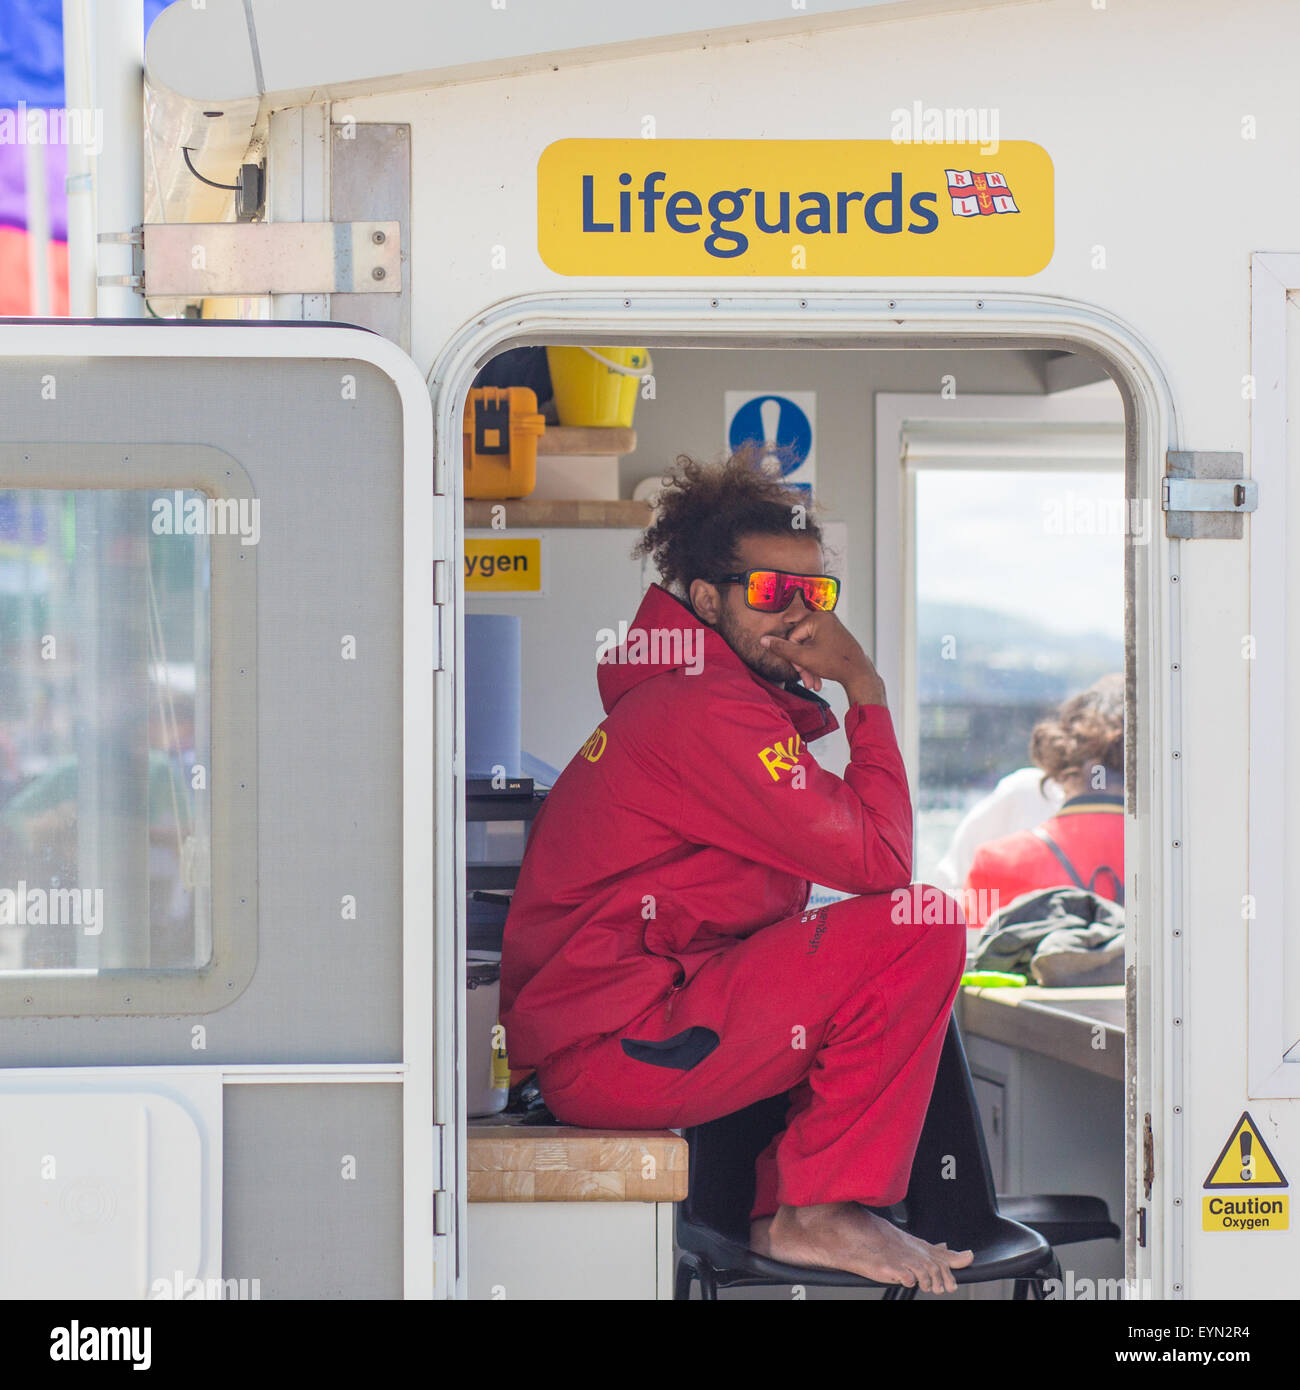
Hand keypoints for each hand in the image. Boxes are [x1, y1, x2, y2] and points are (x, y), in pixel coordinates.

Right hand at [760, 611, 886, 705]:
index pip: (793, 636)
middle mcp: (825, 618)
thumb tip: (764, 640)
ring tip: (813, 682)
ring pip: (810, 646)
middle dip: (801, 662)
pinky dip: (816, 661)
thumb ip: (781, 649)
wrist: (860, 674)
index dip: (793, 655)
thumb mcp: (804, 658)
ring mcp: (831, 627)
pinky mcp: (835, 636)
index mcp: (818, 618)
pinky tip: (818, 676)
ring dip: (809, 665)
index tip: (799, 668)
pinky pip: (819, 647)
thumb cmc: (837, 663)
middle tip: (804, 676)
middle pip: (801, 640)